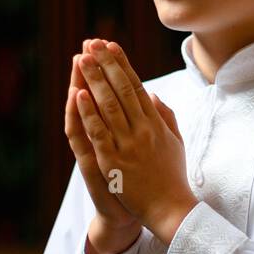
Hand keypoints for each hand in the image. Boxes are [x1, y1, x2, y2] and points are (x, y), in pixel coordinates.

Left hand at [75, 40, 197, 245]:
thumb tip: (152, 95)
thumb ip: (165, 117)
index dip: (122, 64)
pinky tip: (79, 95)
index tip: (111, 46)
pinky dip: (88, 114)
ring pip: (108, 107)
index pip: (136, 87)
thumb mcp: (175, 143)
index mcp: (156, 124)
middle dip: (105, 64)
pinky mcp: (114, 163)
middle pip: (121, 90)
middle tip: (91, 43)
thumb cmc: (172, 177)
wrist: (171, 210)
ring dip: (94, 81)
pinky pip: (99, 134)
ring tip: (81, 59)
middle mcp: (143, 131)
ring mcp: (128, 146)